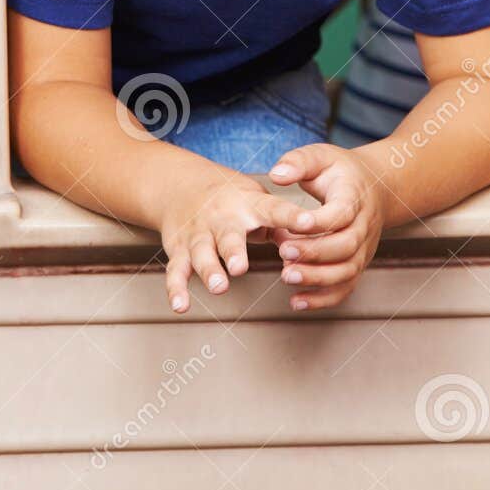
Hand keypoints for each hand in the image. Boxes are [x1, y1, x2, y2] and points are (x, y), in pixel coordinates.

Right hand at [158, 166, 316, 314]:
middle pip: (228, 236)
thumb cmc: (231, 197)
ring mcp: (198, 235)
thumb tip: (313, 244)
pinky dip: (176, 289)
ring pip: (202, 254)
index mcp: (248, 205)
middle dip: (233, 251)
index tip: (309, 222)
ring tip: (220, 286)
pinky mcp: (179, 250)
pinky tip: (181, 305)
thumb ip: (283, 223)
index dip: (292, 216)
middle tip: (240, 266)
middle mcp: (221, 219)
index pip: (274, 210)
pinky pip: (177, 271)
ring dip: (210, 271)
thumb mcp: (259, 200)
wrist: (179, 184)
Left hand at [267, 142, 386, 309]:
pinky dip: (323, 300)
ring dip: (317, 278)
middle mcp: (364, 226)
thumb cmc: (340, 171)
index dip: (320, 221)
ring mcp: (363, 248)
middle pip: (346, 246)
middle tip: (283, 252)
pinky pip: (345, 288)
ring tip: (286, 276)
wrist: (376, 186)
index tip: (293, 223)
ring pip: (347, 271)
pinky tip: (296, 301)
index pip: (342, 212)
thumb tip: (276, 175)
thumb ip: (298, 162)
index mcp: (355, 197)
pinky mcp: (357, 264)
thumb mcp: (321, 156)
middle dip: (314, 252)